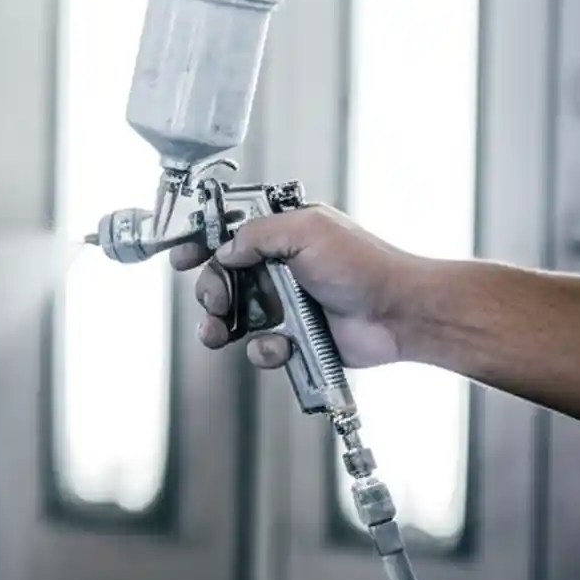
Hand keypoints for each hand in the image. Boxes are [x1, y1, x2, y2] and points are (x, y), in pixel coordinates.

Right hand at [169, 205, 424, 368]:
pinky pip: (258, 346)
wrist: (398, 315)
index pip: (229, 233)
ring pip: (232, 317)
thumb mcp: (307, 231)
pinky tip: (277, 345)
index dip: (200, 243)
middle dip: (210, 290)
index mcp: (282, 234)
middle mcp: (279, 268)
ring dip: (218, 325)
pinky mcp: (292, 336)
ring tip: (218, 332)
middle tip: (216, 300)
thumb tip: (225, 250)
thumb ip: (257, 234)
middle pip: (221, 278)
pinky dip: (262, 349)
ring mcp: (284, 303)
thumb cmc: (366, 267)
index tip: (182, 255)